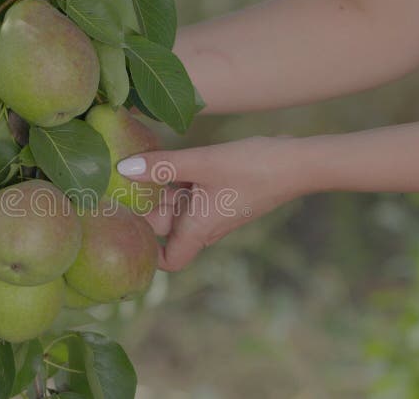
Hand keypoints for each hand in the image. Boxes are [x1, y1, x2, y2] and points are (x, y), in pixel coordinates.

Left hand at [117, 137, 308, 271]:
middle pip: (166, 228)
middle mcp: (205, 225)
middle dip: (145, 210)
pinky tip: (162, 158)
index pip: (168, 260)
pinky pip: (191, 194)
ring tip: (133, 168)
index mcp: (198, 229)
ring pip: (177, 208)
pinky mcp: (222, 194)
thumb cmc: (253, 167)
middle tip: (118, 186)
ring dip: (158, 193)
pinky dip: (176, 182)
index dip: (147, 252)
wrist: (300, 163)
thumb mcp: (202, 163)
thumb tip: (122, 168)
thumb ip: (162, 166)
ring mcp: (214, 210)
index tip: (128, 227)